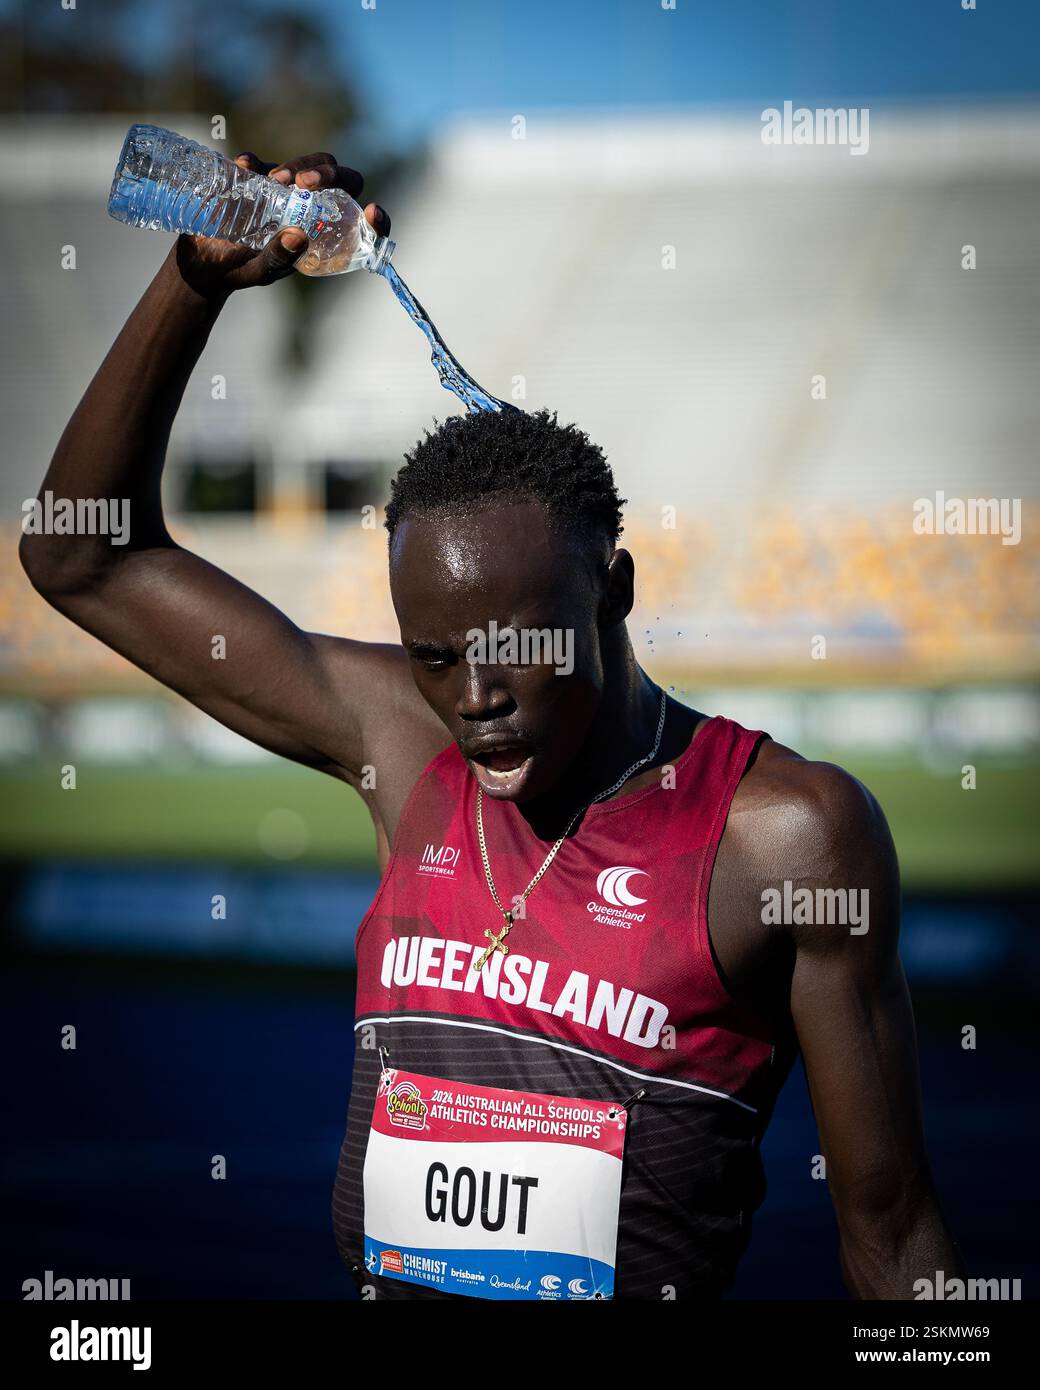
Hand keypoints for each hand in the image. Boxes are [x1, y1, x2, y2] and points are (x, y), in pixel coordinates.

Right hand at [172, 150, 391, 298]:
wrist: (202, 258)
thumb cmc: (239, 269)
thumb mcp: (260, 270)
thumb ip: (279, 257)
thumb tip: (298, 235)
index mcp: (325, 236)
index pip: (363, 224)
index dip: (377, 220)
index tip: (372, 212)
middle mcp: (314, 207)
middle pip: (342, 178)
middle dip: (329, 174)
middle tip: (305, 184)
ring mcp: (289, 188)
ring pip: (313, 163)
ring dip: (300, 165)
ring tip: (275, 181)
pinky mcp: (260, 174)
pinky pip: (265, 160)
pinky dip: (257, 161)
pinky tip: (245, 167)